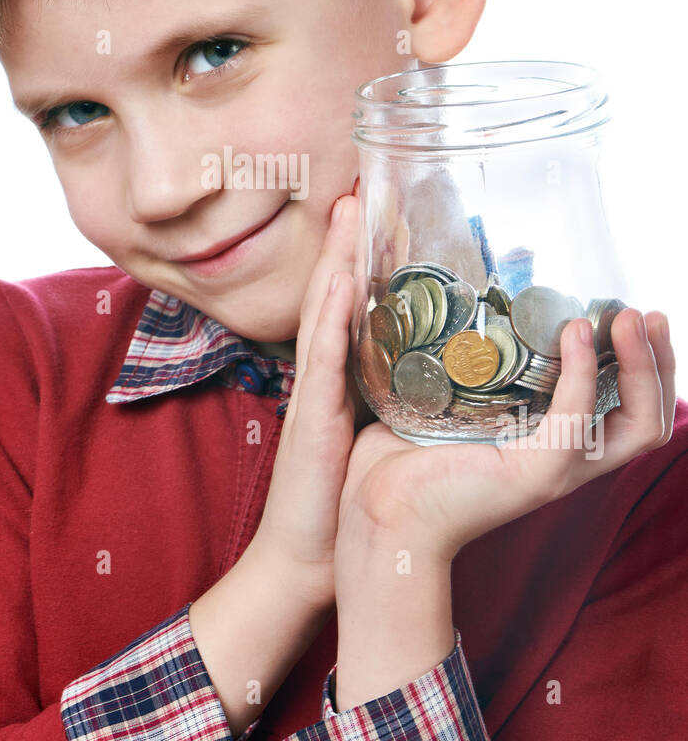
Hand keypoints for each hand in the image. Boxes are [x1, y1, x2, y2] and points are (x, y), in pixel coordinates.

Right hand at [252, 189, 361, 608]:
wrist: (313, 556)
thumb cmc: (344, 499)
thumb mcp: (374, 435)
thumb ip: (391, 396)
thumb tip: (429, 369)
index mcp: (339, 378)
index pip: (351, 304)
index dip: (362, 256)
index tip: (380, 210)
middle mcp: (321, 376)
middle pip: (333, 292)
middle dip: (346, 238)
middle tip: (361, 184)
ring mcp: (312, 393)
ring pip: (324, 311)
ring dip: (335, 257)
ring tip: (350, 207)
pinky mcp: (311, 418)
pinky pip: (321, 358)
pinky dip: (330, 314)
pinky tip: (340, 278)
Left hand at [334, 308, 675, 565]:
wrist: (379, 513)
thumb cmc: (404, 463)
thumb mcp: (449, 408)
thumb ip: (467, 370)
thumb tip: (456, 314)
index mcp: (555, 448)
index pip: (632, 413)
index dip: (646, 367)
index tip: (635, 317)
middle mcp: (568, 463)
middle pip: (651, 420)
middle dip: (659, 362)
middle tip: (647, 314)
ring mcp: (555, 471)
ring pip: (637, 426)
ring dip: (640, 365)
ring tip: (629, 319)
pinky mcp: (532, 474)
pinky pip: (574, 419)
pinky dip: (582, 373)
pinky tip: (574, 333)